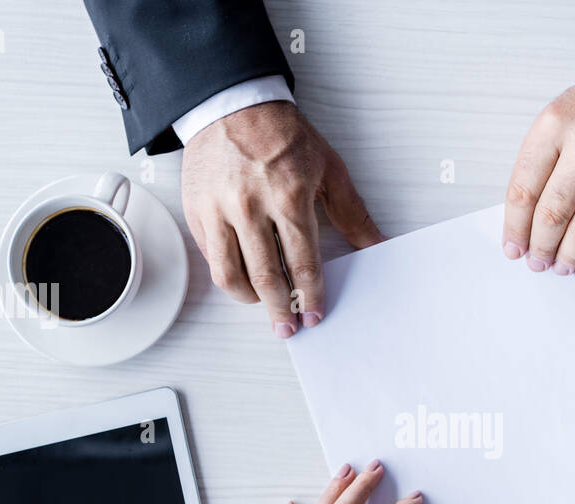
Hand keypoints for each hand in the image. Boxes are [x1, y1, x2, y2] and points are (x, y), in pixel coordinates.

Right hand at [182, 101, 382, 338]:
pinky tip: (244, 279)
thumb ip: (352, 213)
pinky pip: (211, 258)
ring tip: (265, 305)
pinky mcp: (197, 211)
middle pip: (266, 277)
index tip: (314, 314)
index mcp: (289, 197)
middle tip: (289, 328)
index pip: (302, 263)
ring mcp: (219, 210)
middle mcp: (250, 206)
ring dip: (252, 300)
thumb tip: (377, 245)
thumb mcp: (328, 169)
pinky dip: (228, 276)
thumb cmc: (283, 135)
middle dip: (281, 310)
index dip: (310, 296)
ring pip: (231, 276)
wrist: (233, 105)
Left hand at [502, 62, 574, 274]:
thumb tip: (524, 218)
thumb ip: (538, 163)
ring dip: (567, 256)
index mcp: (557, 125)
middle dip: (539, 247)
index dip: (515, 227)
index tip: (513, 245)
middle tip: (536, 260)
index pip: (524, 190)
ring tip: (559, 264)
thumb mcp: (558, 116)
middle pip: (552, 216)